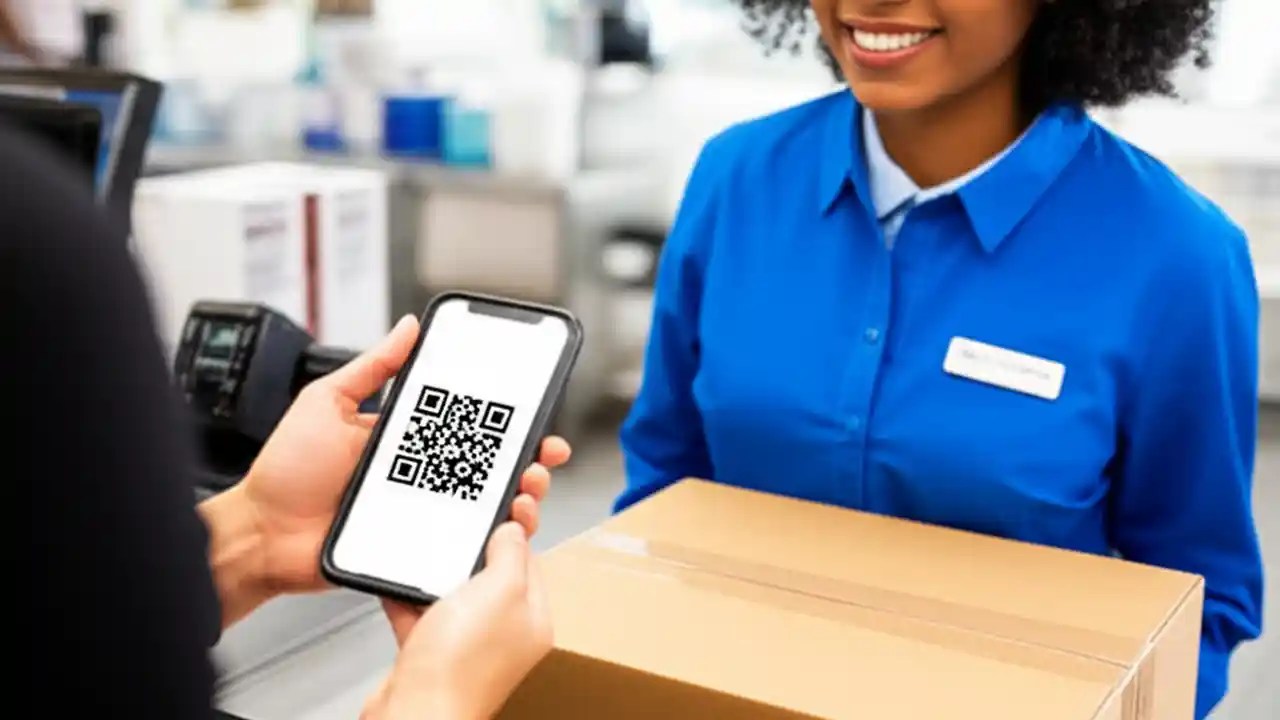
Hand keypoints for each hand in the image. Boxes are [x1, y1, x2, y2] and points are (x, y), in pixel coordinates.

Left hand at [236, 315, 572, 595]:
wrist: (261, 535)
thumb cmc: (286, 471)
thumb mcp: (327, 402)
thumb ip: (371, 368)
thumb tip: (408, 327)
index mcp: (404, 438)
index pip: (465, 424)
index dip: (503, 420)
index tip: (533, 414)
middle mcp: (418, 474)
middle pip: (487, 467)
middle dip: (527, 461)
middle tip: (543, 457)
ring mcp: (419, 512)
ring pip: (483, 507)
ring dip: (516, 500)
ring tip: (526, 493)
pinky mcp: (414, 547)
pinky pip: (459, 545)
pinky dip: (487, 540)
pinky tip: (502, 530)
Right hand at [363, 523, 552, 719]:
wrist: (413, 715)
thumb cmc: (460, 665)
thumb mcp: (501, 590)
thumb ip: (511, 554)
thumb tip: (513, 530)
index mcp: (531, 617)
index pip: (529, 559)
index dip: (517, 525)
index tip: (507, 497)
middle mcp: (501, 633)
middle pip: (491, 573)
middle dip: (475, 543)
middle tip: (465, 514)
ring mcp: (464, 645)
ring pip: (452, 592)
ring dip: (437, 570)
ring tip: (427, 546)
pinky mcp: (428, 654)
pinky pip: (418, 615)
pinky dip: (406, 598)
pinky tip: (397, 582)